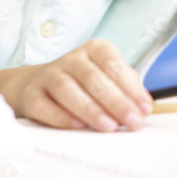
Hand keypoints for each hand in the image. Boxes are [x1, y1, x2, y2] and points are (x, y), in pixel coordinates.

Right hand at [11, 39, 152, 130]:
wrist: (37, 85)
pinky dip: (61, 117)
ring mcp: (48, 76)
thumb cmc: (83, 84)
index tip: (145, 109)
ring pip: (67, 89)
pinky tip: (78, 126)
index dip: (130, 87)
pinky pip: (44, 105)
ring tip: (109, 126)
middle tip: (132, 122)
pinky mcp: (31, 95)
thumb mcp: (107, 79)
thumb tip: (144, 107)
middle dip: (116, 102)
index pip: (113, 64)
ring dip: (90, 109)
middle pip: (93, 78)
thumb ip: (127, 89)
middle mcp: (71, 59)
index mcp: (94, 50)